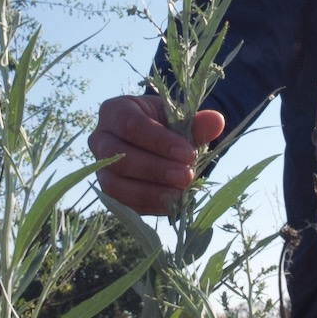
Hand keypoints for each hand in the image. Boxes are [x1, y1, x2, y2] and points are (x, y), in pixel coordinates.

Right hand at [88, 94, 225, 214]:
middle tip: (186, 176)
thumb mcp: (180, 120)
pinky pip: (122, 203)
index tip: (188, 154)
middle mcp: (100, 139)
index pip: (132, 125)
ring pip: (115, 184)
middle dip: (154, 169)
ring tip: (180, 195)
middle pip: (119, 157)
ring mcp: (101, 168)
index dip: (159, 141)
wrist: (156, 142)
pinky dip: (148, 205)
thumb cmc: (165, 126)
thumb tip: (216, 121)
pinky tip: (172, 204)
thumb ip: (196, 123)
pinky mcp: (108, 191)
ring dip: (149, 192)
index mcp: (115, 111)